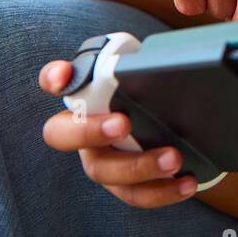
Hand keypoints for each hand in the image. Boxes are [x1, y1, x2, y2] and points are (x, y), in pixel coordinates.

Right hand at [39, 60, 198, 207]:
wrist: (176, 127)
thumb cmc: (154, 95)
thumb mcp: (148, 74)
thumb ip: (142, 63)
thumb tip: (164, 42)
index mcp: (85, 96)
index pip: (54, 80)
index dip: (52, 78)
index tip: (62, 77)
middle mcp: (82, 130)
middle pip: (64, 136)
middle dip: (90, 131)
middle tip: (123, 124)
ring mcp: (100, 161)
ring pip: (105, 172)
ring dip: (139, 167)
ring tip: (173, 159)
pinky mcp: (122, 186)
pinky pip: (135, 195)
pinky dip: (162, 192)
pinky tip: (185, 183)